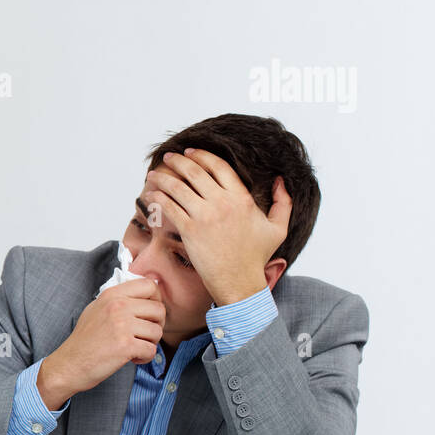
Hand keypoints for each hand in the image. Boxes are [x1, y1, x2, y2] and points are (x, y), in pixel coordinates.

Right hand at [36, 278, 165, 408]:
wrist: (69, 364)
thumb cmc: (83, 340)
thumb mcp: (96, 309)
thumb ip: (119, 299)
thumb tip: (145, 295)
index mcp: (111, 295)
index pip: (149, 285)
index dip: (156, 299)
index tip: (149, 312)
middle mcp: (118, 306)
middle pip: (159, 309)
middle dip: (156, 325)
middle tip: (143, 335)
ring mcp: (122, 325)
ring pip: (157, 331)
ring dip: (150, 343)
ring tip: (134, 347)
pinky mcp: (126, 345)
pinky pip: (151, 350)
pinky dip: (144, 357)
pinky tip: (131, 358)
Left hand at [145, 149, 291, 304]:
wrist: (239, 282)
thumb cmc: (256, 257)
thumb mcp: (278, 228)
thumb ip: (283, 202)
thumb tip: (280, 180)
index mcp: (242, 199)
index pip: (219, 166)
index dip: (202, 156)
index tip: (190, 152)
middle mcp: (222, 203)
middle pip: (195, 172)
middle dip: (178, 161)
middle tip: (169, 156)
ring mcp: (205, 216)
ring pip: (178, 188)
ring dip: (163, 178)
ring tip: (153, 174)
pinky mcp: (190, 231)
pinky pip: (170, 207)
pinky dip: (158, 198)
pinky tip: (151, 195)